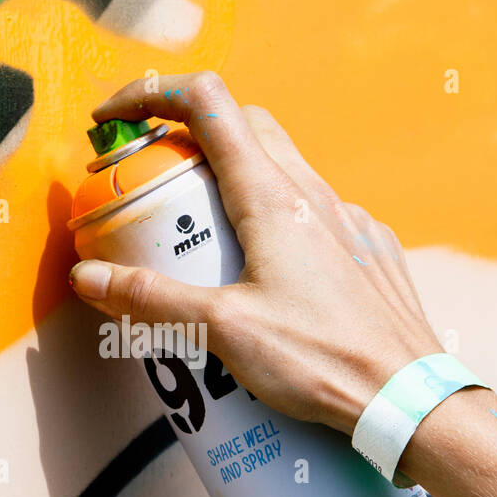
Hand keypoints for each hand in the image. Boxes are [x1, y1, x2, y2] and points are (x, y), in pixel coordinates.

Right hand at [69, 72, 443, 435]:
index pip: (205, 104)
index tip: (113, 123)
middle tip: (153, 182)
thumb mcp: (222, 331)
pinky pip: (313, 215)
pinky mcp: (367, 251)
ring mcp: (347, 221)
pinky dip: (274, 221)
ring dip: (232, 181)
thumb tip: (89, 277)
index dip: (150, 96)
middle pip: (242, 127)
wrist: (407, 399)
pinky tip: (265, 275)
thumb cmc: (322, 361)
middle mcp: (314, 195)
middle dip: (187, 137)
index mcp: (273, 198)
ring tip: (203, 238)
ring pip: (281, 170)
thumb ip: (152, 300)